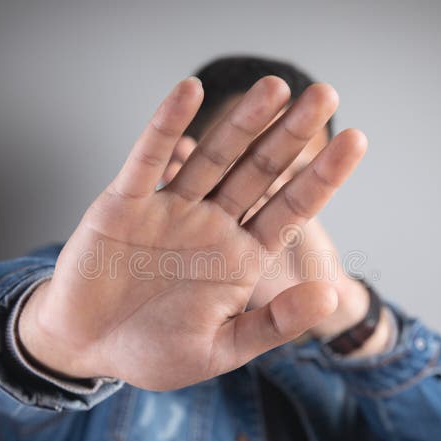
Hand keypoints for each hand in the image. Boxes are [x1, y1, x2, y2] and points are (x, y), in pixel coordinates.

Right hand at [18, 76, 367, 390]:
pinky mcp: (126, 202)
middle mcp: (212, 225)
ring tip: (275, 88)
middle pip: (259, 171)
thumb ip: (272, 325)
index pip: (290, 210)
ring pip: (213, 157)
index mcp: (240, 258)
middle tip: (325, 95)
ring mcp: (170, 209)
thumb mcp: (217, 350)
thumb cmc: (151, 352)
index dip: (323, 177)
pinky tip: (190, 91)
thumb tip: (329, 297)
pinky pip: (149, 158)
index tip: (356, 140)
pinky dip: (166, 125)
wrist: (84, 347)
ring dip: (242, 121)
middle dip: (291, 135)